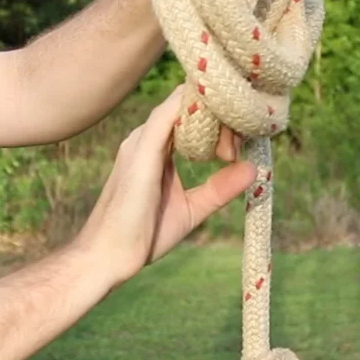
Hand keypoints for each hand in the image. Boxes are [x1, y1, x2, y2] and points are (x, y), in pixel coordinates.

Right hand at [73, 88, 257, 286]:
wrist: (107, 256)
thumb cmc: (142, 235)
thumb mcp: (192, 209)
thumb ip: (219, 188)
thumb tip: (252, 169)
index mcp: (155, 148)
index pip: (190, 116)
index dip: (220, 121)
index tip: (243, 139)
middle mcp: (146, 137)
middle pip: (188, 106)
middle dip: (221, 114)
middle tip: (245, 139)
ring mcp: (142, 140)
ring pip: (181, 103)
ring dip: (214, 110)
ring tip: (240, 129)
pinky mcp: (142, 149)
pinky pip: (170, 113)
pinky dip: (195, 107)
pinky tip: (220, 112)